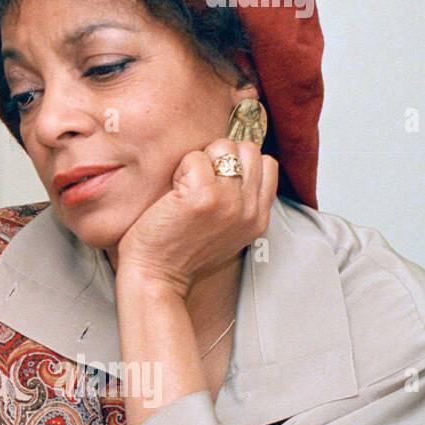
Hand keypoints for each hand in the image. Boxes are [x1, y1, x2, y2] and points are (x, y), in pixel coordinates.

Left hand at [115, 138, 277, 298]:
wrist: (156, 277)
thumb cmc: (180, 252)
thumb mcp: (227, 232)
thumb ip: (239, 203)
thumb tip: (234, 166)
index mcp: (258, 218)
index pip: (268, 164)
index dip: (239, 160)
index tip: (215, 176)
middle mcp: (250, 209)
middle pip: (249, 149)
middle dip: (220, 154)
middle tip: (197, 179)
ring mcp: (230, 202)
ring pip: (223, 147)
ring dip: (200, 159)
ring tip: (185, 186)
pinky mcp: (204, 197)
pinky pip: (195, 158)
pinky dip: (180, 168)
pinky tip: (173, 193)